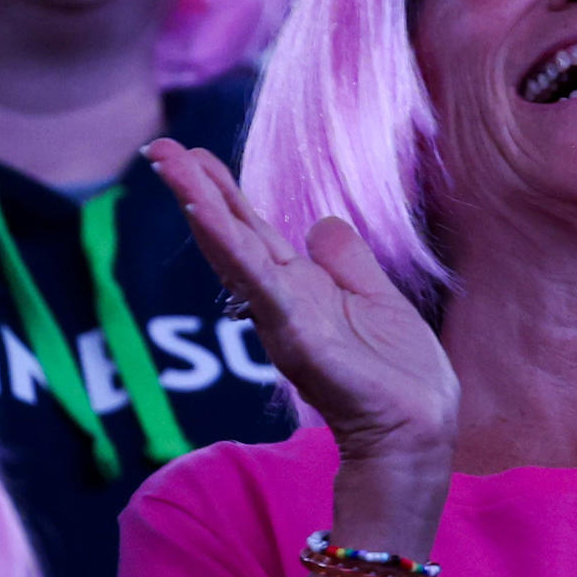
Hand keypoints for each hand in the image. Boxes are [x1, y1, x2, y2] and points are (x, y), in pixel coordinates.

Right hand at [147, 138, 456, 481]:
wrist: (417, 430)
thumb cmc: (400, 377)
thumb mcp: (377, 298)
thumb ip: (347, 262)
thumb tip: (321, 223)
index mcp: (301, 287)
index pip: (251, 229)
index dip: (222, 191)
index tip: (191, 153)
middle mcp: (282, 299)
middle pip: (231, 231)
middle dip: (194, 188)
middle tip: (159, 145)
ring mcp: (283, 315)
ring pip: (233, 249)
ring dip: (200, 204)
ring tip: (169, 165)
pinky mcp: (294, 333)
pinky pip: (257, 282)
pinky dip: (228, 245)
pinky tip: (204, 212)